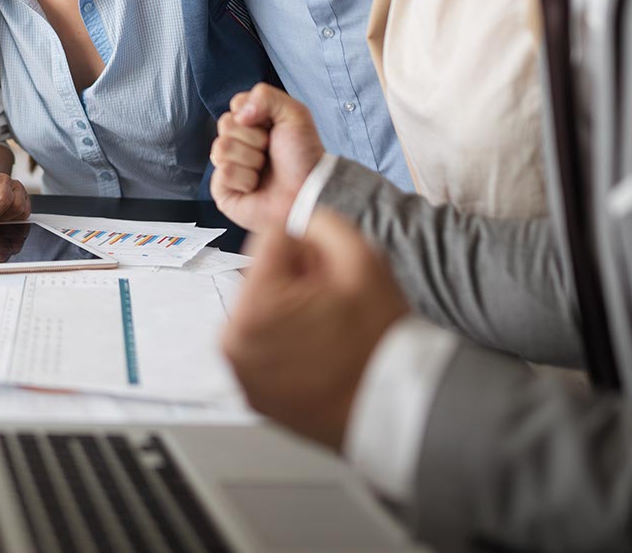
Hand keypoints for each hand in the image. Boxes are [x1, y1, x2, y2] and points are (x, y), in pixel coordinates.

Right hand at [209, 84, 323, 233]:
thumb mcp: (294, 114)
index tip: (272, 128)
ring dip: (250, 160)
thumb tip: (240, 112)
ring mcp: (228, 165)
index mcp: (253, 124)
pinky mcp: (223, 189)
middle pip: (225, 124)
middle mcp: (238, 143)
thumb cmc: (304, 158)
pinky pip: (223, 173)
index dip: (254, 114)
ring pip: (221, 148)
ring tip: (264, 170)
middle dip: (253, 138)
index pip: (236, 104)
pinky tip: (255, 186)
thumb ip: (266, 95)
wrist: (308, 192)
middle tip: (270, 150)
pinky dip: (245, 180)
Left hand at [223, 209, 408, 450]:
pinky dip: (288, 344)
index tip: (331, 280)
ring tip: (331, 335)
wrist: (398, 410)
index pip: (272, 240)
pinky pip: (266, 345)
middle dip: (297, 283)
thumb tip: (296, 221)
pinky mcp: (252, 393)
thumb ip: (323, 222)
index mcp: (251, 309)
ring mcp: (241, 373)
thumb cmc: (381, 342)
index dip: (311, 252)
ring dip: (292, 312)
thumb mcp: (364, 259)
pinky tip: (322, 357)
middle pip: (263, 276)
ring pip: (265, 309)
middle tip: (335, 310)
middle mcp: (233, 344)